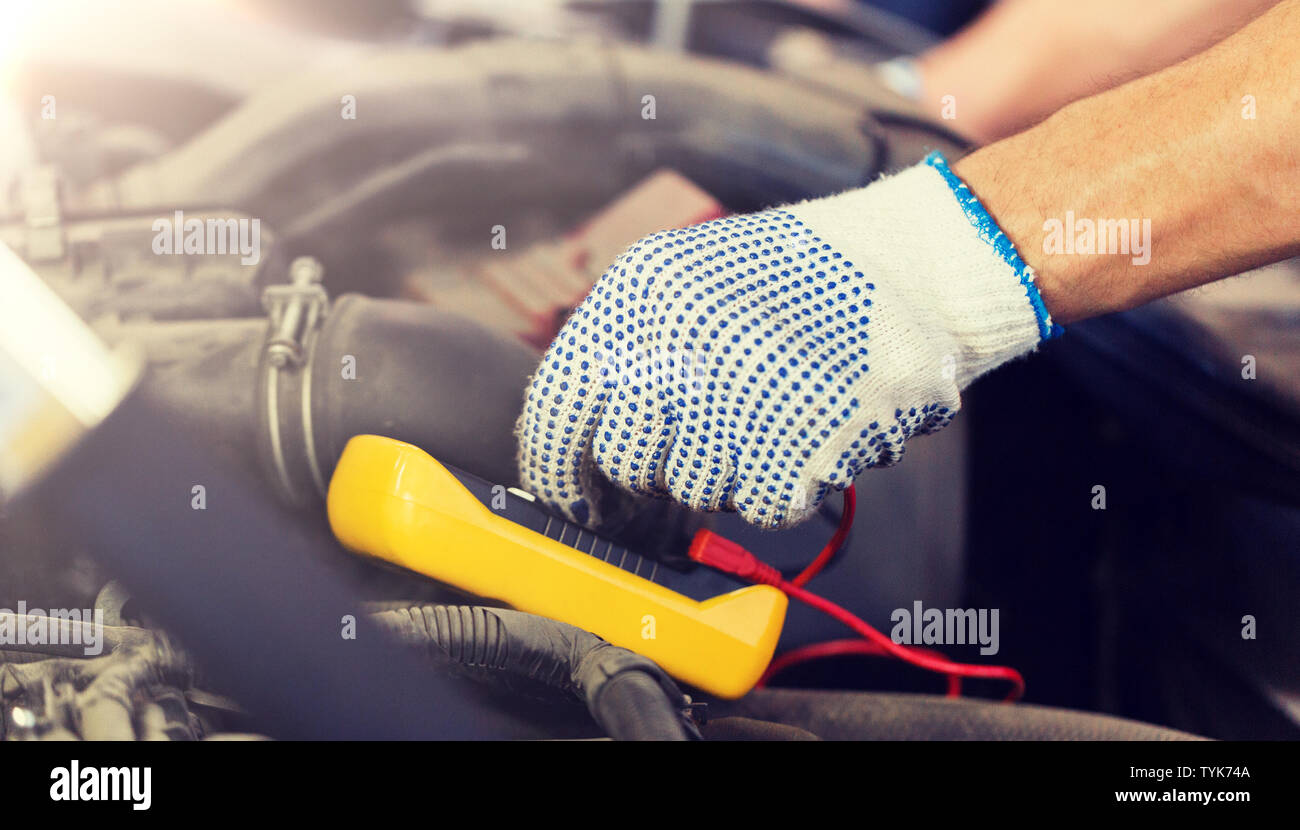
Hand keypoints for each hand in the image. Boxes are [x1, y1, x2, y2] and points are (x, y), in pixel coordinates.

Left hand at [516, 153, 1056, 528]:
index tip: (568, 492)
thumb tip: (574, 440)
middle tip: (689, 446)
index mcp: (642, 293)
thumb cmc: (793, 278)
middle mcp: (684, 341)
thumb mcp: (683, 278)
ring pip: (690, 490)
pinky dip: (777, 483)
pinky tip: (800, 431)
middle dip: (648, 471)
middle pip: (624, 460)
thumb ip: (621, 348)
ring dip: (721, 472)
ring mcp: (744, 393)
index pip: (556, 406)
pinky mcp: (805, 440)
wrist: (913, 269)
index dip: (553, 466)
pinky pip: (757, 504)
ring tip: (763, 416)